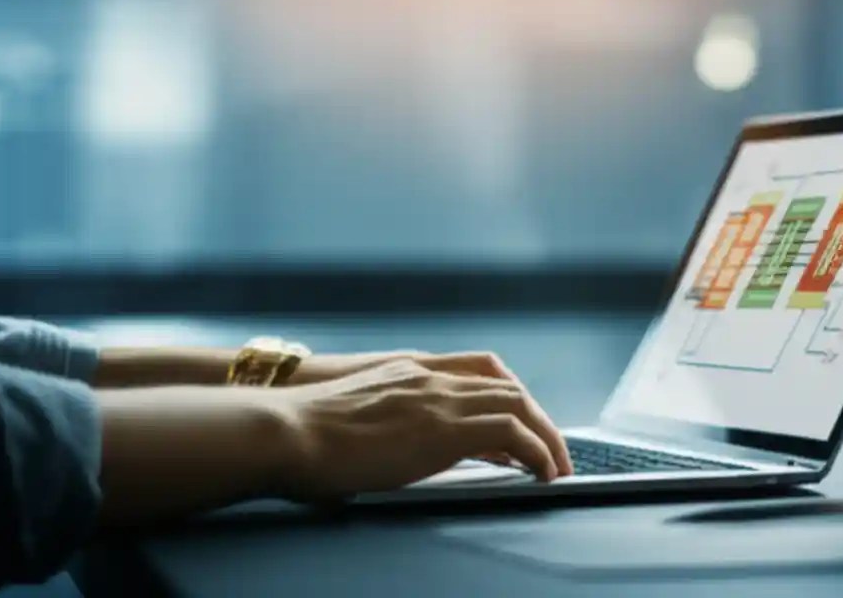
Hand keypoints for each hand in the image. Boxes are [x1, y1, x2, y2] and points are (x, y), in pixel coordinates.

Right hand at [271, 356, 572, 500]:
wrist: (286, 430)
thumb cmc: (303, 433)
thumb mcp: (355, 415)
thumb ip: (386, 421)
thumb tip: (398, 450)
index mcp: (410, 370)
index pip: (480, 369)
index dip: (508, 395)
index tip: (521, 424)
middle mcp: (430, 378)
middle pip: (506, 385)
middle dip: (536, 417)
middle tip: (551, 450)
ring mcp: (439, 399)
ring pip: (518, 404)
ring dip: (546, 436)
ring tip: (556, 467)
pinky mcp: (444, 429)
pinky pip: (512, 433)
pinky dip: (537, 451)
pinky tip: (542, 473)